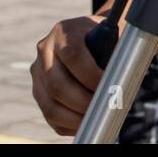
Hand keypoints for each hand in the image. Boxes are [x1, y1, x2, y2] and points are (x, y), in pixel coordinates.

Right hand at [31, 14, 105, 136]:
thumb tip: (120, 82)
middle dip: (84, 102)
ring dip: (76, 118)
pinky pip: (50, 116)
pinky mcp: (38, 91)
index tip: (110, 86)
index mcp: (64, 31)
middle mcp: (45, 50)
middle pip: (57, 85)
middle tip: (104, 108)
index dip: (92, 76)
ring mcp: (37, 72)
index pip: (73, 56)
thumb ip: (115, 54)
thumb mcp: (111, 37)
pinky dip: (70, 125)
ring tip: (97, 117)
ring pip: (50, 105)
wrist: (91, 38)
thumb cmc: (106, 39)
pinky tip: (87, 121)